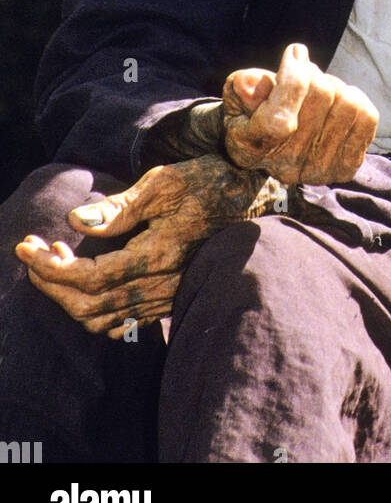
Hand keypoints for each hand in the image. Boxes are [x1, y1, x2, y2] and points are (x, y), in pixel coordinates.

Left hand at [15, 155, 276, 338]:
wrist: (253, 196)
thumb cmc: (209, 180)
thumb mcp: (166, 181)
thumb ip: (121, 206)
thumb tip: (75, 222)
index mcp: (159, 255)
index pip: (89, 278)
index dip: (49, 268)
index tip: (25, 245)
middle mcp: (163, 285)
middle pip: (89, 306)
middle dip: (50, 283)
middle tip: (32, 252)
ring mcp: (168, 296)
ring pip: (103, 319)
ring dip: (68, 298)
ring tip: (55, 263)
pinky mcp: (172, 298)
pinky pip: (124, 321)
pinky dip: (94, 309)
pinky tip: (86, 281)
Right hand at [222, 43, 378, 185]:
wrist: (272, 147)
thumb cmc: (252, 110)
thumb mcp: (237, 94)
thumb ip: (243, 87)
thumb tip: (253, 83)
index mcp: (252, 148)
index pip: (279, 118)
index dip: (292, 77)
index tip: (296, 51)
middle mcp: (287, 165)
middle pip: (321, 96)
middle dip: (314, 72)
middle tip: (305, 73)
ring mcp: (319, 169)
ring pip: (347, 103)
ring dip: (335, 85)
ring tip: (319, 89)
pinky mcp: (345, 167)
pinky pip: (367, 117)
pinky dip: (355, 99)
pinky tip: (337, 102)